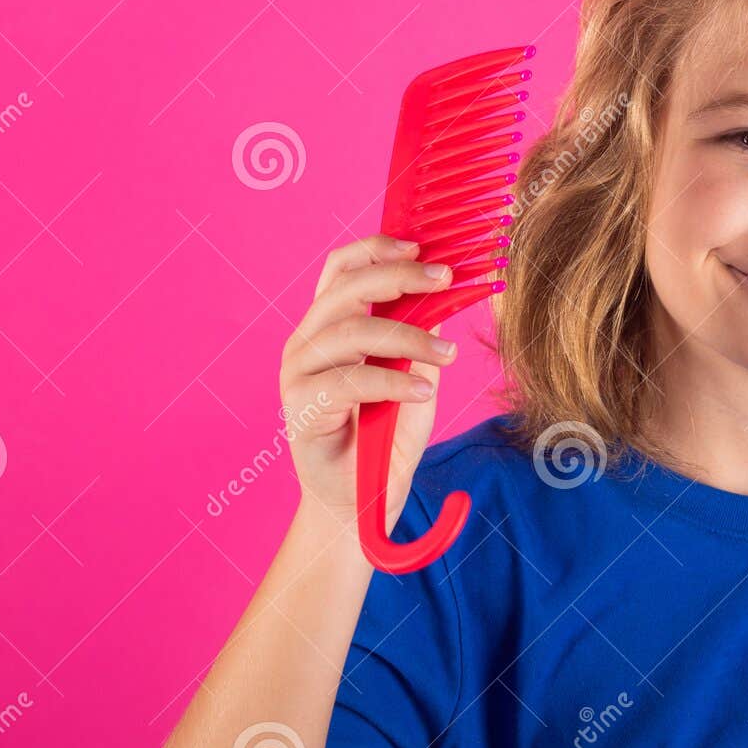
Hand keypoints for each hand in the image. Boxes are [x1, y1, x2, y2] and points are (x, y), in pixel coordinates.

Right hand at [278, 235, 458, 538]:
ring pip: (350, 333)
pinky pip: (350, 380)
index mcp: (329, 327)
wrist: (362, 502)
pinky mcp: (301, 408)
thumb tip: (446, 293)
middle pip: (345, 289)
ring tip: (448, 355)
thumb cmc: (386, 437)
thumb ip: (421, 337)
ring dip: (408, 336)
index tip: (422, 245)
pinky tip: (422, 389)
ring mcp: (298, 374)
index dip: (378, 250)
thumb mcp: (415, 376)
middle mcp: (307, 343)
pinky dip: (392, 381)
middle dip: (399, 277)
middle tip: (446, 279)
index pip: (342, 269)